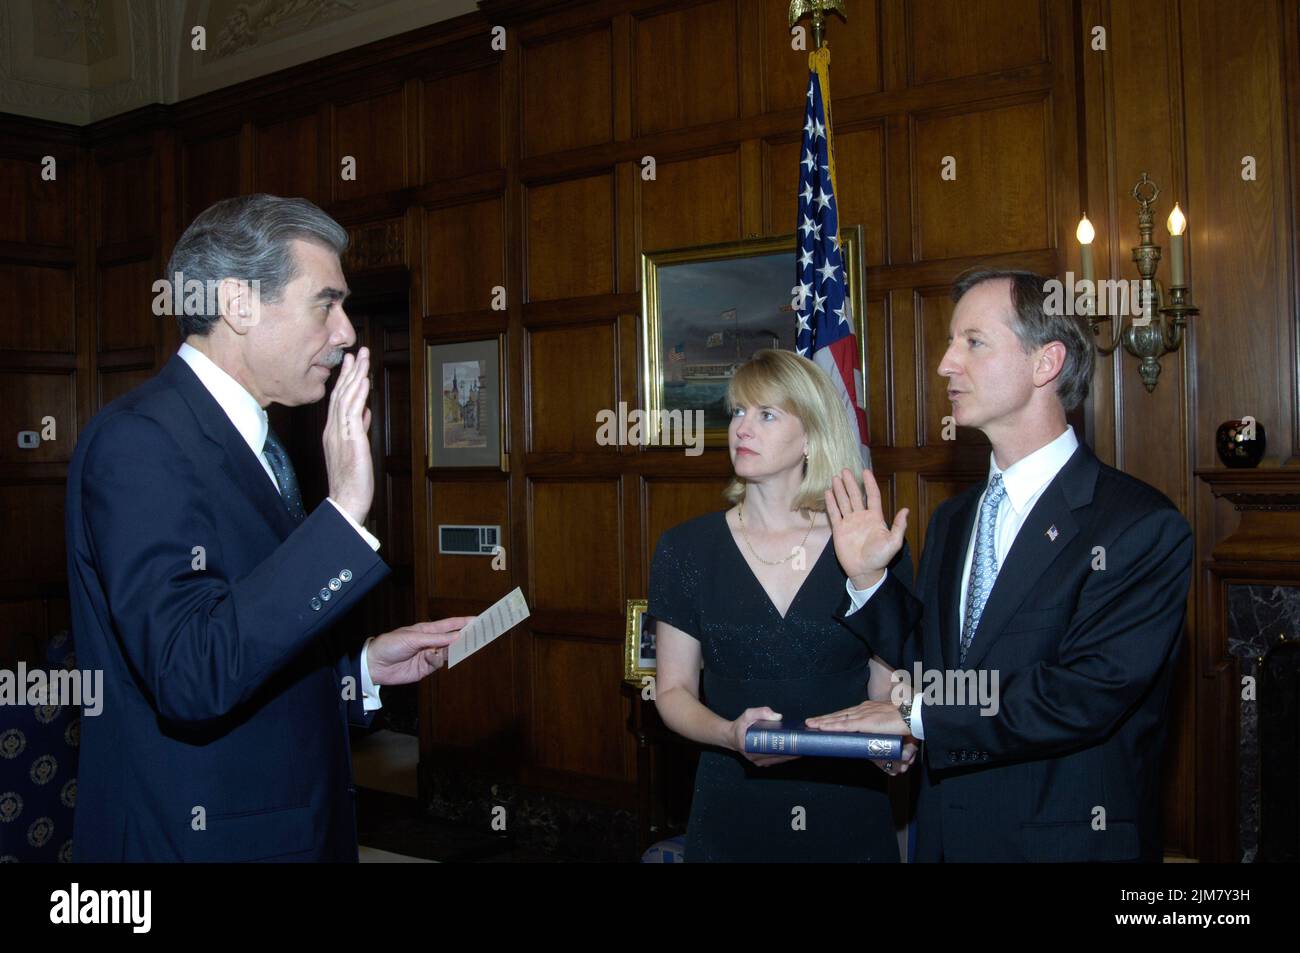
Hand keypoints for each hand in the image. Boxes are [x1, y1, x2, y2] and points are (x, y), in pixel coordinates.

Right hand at [324, 347, 373, 525]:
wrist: (345, 501)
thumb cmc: (350, 481)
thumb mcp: (356, 450)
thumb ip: (359, 429)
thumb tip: (366, 414)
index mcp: (333, 432)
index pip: (338, 400)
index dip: (344, 380)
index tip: (350, 363)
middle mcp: (333, 429)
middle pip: (340, 394)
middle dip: (350, 371)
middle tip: (357, 352)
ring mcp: (340, 433)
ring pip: (346, 398)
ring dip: (355, 376)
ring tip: (362, 358)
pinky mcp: (350, 440)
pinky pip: (352, 412)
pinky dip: (357, 395)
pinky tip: (363, 381)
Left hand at [365, 617, 474, 684]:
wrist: (375, 665)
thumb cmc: (390, 645)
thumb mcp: (412, 638)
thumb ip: (435, 638)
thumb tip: (456, 636)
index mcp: (427, 629)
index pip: (449, 624)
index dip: (464, 622)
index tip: (479, 619)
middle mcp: (430, 641)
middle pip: (452, 639)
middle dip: (464, 637)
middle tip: (478, 636)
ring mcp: (429, 655)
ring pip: (448, 652)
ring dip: (451, 650)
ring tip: (457, 647)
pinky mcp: (426, 668)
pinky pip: (438, 663)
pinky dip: (437, 660)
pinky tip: (430, 657)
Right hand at [731, 706, 799, 767]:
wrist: (731, 736)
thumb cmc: (740, 725)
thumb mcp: (748, 714)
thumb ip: (761, 712)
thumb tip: (778, 716)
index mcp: (750, 747)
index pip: (773, 750)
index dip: (787, 749)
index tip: (799, 745)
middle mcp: (755, 758)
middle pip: (778, 756)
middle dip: (793, 752)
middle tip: (805, 745)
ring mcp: (758, 762)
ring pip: (779, 760)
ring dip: (791, 755)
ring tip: (803, 748)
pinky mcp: (761, 763)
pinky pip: (776, 761)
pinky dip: (785, 757)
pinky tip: (794, 751)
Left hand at [805, 699, 914, 773]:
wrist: (914, 715)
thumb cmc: (906, 721)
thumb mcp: (891, 726)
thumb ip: (885, 735)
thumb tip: (885, 752)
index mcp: (869, 708)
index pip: (847, 713)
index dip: (835, 716)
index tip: (824, 719)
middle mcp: (863, 709)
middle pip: (839, 714)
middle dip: (824, 718)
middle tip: (810, 722)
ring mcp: (862, 715)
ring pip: (838, 719)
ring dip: (823, 722)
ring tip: (810, 725)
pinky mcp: (864, 722)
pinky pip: (843, 725)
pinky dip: (831, 726)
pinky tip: (821, 728)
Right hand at [825, 467, 907, 587]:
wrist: (865, 571)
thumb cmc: (880, 557)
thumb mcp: (894, 542)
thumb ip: (899, 526)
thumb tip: (906, 509)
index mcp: (875, 517)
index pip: (872, 496)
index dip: (869, 483)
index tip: (865, 471)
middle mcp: (862, 517)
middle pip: (855, 495)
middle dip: (850, 483)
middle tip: (845, 470)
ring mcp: (850, 522)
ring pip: (844, 502)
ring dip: (840, 490)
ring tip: (835, 477)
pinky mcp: (839, 530)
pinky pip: (834, 514)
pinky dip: (831, 503)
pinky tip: (828, 493)